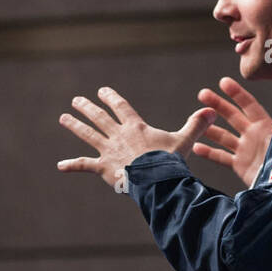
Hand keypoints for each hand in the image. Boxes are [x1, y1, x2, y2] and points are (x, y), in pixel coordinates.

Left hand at [57, 87, 215, 188]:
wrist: (156, 180)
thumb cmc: (169, 162)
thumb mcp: (183, 141)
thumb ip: (195, 125)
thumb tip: (211, 110)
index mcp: (135, 127)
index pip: (121, 107)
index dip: (111, 98)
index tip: (101, 90)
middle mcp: (118, 135)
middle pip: (100, 117)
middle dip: (87, 107)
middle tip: (76, 100)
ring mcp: (108, 150)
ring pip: (88, 135)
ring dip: (75, 125)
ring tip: (63, 118)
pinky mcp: (103, 167)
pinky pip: (84, 165)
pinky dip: (72, 165)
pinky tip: (59, 166)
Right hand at [191, 77, 271, 187]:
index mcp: (266, 127)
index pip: (250, 105)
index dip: (237, 93)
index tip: (223, 82)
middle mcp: (254, 135)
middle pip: (233, 116)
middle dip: (217, 104)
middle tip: (202, 94)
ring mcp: (246, 149)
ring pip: (224, 135)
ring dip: (209, 128)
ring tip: (195, 121)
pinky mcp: (240, 165)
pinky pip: (221, 157)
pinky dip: (209, 153)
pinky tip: (195, 147)